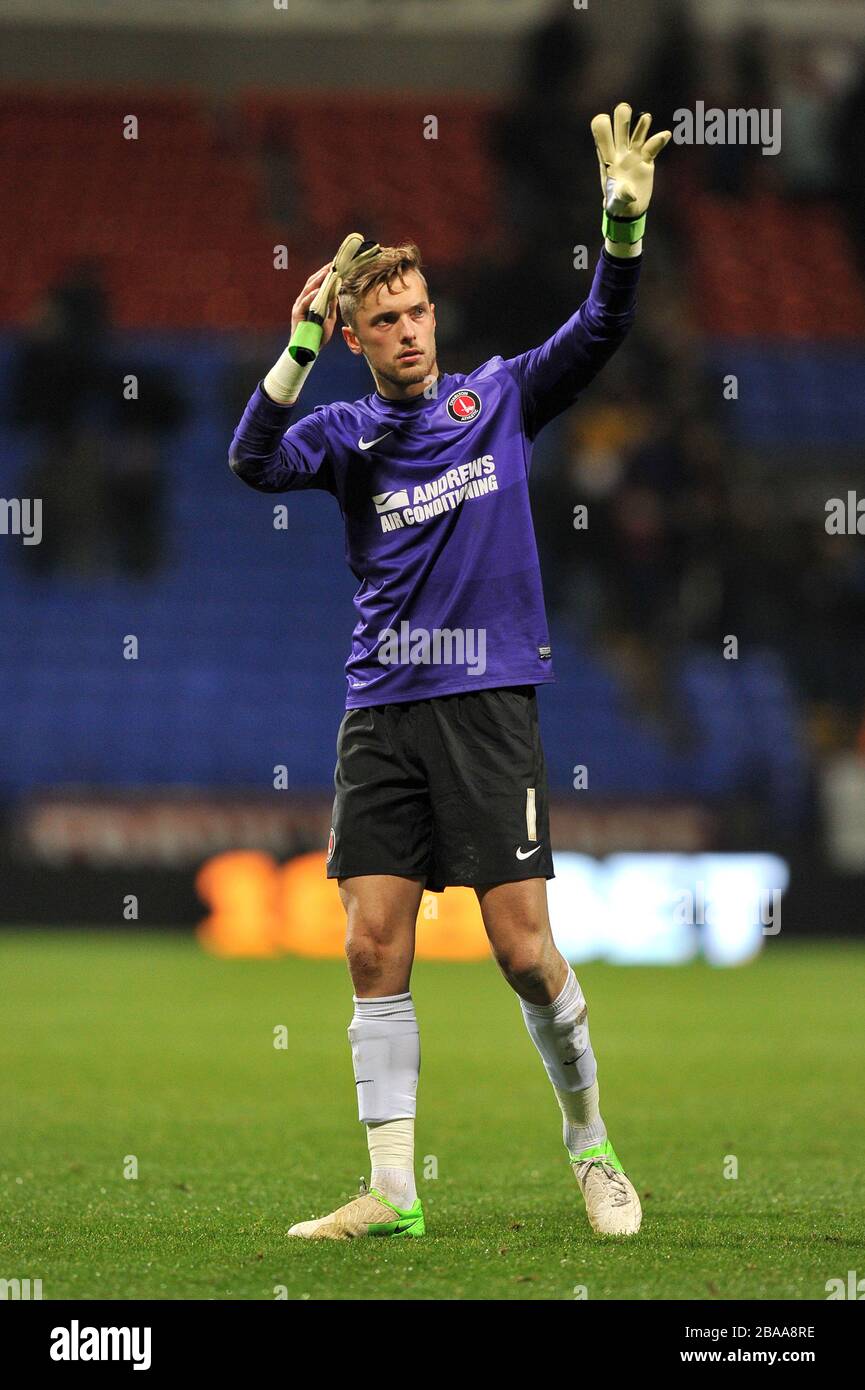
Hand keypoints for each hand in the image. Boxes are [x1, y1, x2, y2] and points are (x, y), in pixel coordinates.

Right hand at [291, 262, 339, 350]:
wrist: (308, 350)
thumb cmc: (317, 336)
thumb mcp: (329, 320)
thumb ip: (331, 308)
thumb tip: (336, 294)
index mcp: (310, 301)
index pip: (317, 284)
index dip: (325, 275)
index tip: (335, 266)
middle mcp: (303, 301)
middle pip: (312, 283)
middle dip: (322, 273)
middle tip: (332, 266)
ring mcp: (299, 307)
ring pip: (307, 290)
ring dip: (317, 281)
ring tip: (326, 274)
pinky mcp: (296, 314)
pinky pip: (303, 303)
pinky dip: (310, 297)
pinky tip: (318, 292)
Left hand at [590, 102, 670, 219]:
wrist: (628, 210)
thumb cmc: (617, 204)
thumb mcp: (617, 201)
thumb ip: (621, 194)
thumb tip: (629, 191)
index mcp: (606, 156)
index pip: (600, 132)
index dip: (603, 125)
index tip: (607, 124)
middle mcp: (620, 151)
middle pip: (620, 126)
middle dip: (622, 118)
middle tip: (626, 111)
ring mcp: (633, 154)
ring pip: (637, 133)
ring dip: (641, 124)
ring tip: (646, 118)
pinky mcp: (646, 159)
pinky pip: (652, 146)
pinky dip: (659, 140)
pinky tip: (665, 135)